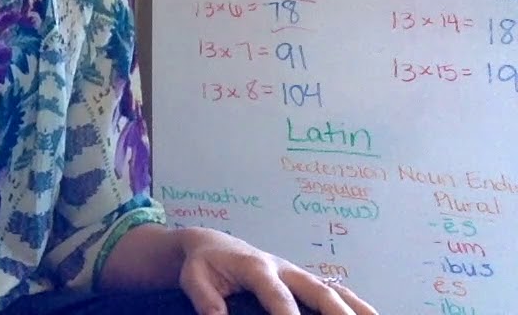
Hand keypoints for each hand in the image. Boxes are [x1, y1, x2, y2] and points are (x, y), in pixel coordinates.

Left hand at [176, 227, 377, 314]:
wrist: (214, 244)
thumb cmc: (205, 264)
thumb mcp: (194, 279)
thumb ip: (207, 300)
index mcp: (256, 267)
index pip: (277, 295)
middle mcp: (284, 268)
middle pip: (318, 291)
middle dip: (337, 313)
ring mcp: (299, 274)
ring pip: (335, 290)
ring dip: (358, 309)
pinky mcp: (306, 281)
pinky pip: (338, 291)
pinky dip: (357, 305)